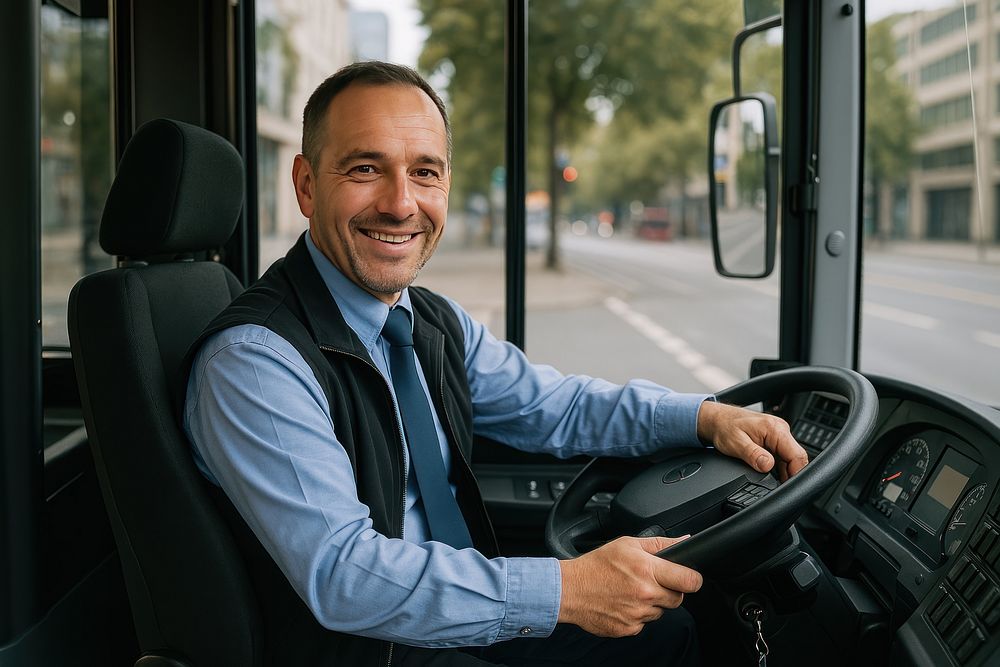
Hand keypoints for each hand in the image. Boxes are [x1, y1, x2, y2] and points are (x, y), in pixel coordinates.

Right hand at [557, 536, 701, 636]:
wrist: (570, 589)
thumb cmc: (596, 565)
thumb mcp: (628, 544)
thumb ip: (660, 544)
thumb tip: (684, 541)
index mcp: (647, 570)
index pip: (690, 581)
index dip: (693, 579)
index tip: (689, 578)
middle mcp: (645, 594)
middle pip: (678, 599)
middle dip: (670, 590)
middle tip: (651, 581)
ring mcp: (638, 614)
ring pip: (660, 611)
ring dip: (652, 603)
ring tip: (631, 590)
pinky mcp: (630, 629)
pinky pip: (644, 623)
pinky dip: (638, 615)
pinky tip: (623, 602)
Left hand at [697, 401, 807, 480]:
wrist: (717, 419)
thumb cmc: (724, 427)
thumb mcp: (736, 444)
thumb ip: (753, 455)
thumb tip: (768, 466)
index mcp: (775, 429)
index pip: (797, 454)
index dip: (796, 473)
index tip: (789, 487)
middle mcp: (780, 430)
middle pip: (796, 457)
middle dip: (791, 474)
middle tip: (779, 488)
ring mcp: (778, 435)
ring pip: (790, 458)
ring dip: (785, 471)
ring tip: (773, 482)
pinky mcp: (774, 439)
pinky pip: (783, 456)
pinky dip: (779, 467)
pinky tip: (771, 474)